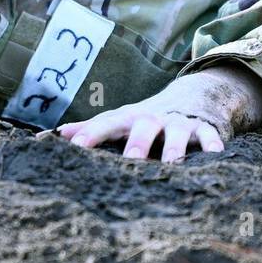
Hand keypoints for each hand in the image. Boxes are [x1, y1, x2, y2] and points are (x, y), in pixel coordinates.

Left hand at [57, 67, 261, 162]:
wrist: (191, 96)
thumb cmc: (144, 117)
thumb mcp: (117, 119)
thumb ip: (86, 130)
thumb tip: (46, 137)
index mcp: (128, 118)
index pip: (105, 125)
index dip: (89, 135)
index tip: (73, 146)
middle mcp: (153, 119)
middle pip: (142, 129)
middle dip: (137, 145)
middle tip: (131, 161)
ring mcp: (179, 124)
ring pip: (176, 136)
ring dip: (174, 150)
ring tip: (172, 166)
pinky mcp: (205, 129)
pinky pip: (210, 138)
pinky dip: (213, 146)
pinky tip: (215, 157)